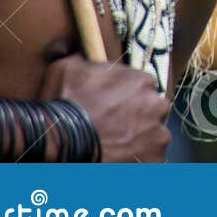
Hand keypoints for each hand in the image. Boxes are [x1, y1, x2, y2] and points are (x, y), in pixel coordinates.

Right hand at [39, 55, 170, 161]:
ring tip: (116, 150)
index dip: (127, 97)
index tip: (113, 108)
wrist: (59, 142)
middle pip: (152, 111)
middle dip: (138, 118)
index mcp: (143, 81)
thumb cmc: (63, 103)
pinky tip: (118, 163)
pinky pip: (149, 161)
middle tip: (115, 130)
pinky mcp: (154, 161)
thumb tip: (86, 53)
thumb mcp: (69, 67)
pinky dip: (137, 163)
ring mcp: (158, 135)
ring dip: (139, 141)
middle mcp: (157, 105)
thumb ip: (87, 59)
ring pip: (153, 137)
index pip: (143, 87)